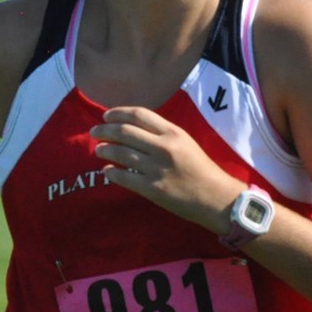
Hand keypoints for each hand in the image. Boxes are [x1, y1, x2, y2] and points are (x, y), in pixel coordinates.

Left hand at [90, 107, 238, 231]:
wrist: (216, 198)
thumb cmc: (202, 170)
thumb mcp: (186, 143)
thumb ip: (163, 135)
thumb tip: (134, 130)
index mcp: (173, 132)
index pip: (139, 115)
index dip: (118, 113)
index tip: (106, 116)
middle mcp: (163, 147)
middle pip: (125, 131)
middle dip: (105, 130)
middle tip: (94, 132)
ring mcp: (157, 168)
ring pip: (121, 153)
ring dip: (105, 149)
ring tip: (98, 149)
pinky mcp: (152, 189)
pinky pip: (124, 177)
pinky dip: (111, 173)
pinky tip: (107, 171)